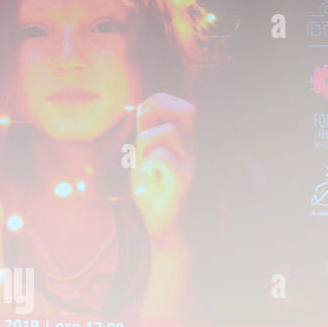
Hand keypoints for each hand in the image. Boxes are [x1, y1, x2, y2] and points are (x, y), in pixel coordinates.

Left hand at [131, 93, 195, 240]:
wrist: (163, 224)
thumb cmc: (153, 189)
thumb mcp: (144, 155)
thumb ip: (144, 132)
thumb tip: (135, 108)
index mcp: (184, 138)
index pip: (177, 102)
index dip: (154, 103)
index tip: (139, 122)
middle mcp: (192, 147)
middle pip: (189, 109)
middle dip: (156, 113)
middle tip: (142, 134)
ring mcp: (191, 163)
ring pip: (168, 132)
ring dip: (145, 144)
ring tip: (143, 162)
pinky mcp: (183, 181)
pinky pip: (164, 157)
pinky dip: (149, 163)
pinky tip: (149, 175)